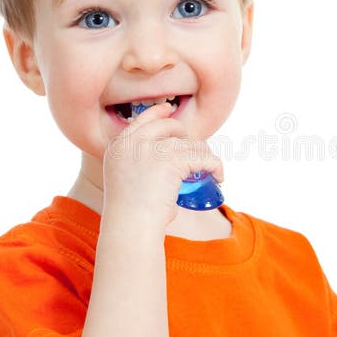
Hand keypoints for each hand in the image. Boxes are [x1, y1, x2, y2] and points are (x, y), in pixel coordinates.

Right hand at [103, 101, 223, 228]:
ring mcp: (151, 149)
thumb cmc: (130, 215)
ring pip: (189, 144)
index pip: (141, 121)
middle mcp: (133, 143)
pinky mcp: (171, 161)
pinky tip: (218, 175)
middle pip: (168, 126)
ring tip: (209, 171)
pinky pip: (202, 158)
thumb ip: (141, 166)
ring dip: (203, 156)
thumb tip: (173, 163)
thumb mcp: (126, 181)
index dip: (158, 113)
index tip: (169, 110)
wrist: (130, 226)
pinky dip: (214, 166)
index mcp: (118, 147)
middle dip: (186, 136)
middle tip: (196, 152)